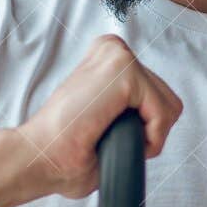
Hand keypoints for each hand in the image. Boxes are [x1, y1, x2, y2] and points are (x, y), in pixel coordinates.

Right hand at [16, 35, 183, 199]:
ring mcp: (118, 56)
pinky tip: (117, 140)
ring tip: (110, 141)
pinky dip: (151, 139)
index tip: (108, 137)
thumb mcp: (106, 121)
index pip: (154, 94)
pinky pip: (163, 113)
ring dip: (149, 136)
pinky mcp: (124, 70)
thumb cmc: (64, 151)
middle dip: (149, 131)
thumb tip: (157, 120)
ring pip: (168, 106)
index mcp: (106, 59)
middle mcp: (113, 49)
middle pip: (166, 98)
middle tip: (110, 141)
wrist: (38, 157)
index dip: (142, 127)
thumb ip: (130, 112)